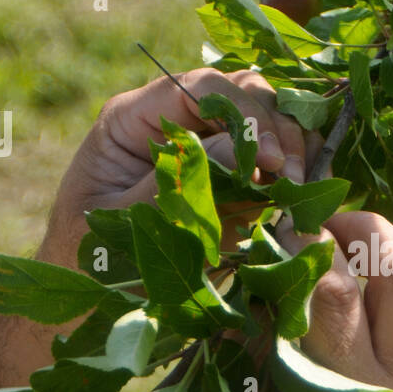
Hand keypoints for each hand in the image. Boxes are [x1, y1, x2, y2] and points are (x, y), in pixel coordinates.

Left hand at [39, 68, 321, 267]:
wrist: (90, 304)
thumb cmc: (94, 264)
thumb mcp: (128, 225)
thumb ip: (179, 184)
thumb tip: (240, 148)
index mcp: (133, 120)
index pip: (199, 87)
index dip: (245, 114)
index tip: (273, 160)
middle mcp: (172, 123)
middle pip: (242, 92)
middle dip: (277, 128)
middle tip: (294, 179)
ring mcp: (206, 148)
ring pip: (266, 119)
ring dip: (293, 147)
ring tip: (300, 191)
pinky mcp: (230, 178)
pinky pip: (271, 159)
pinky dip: (293, 172)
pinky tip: (301, 200)